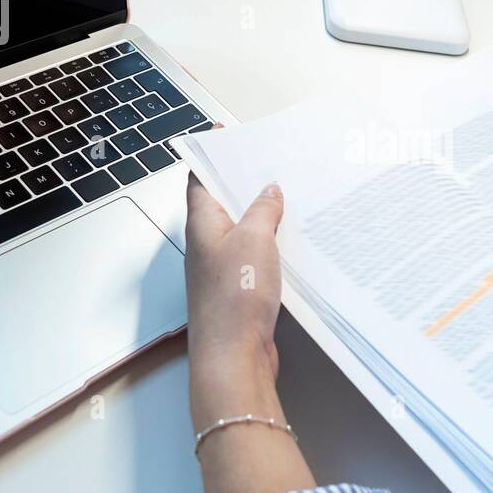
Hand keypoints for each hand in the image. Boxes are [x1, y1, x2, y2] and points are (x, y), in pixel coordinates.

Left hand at [184, 174, 285, 425]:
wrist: (234, 357)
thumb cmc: (234, 299)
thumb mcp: (254, 239)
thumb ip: (262, 210)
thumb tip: (268, 191)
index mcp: (202, 225)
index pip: (199, 180)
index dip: (211, 156)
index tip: (224, 136)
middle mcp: (207, 245)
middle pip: (222, 204)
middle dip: (244, 184)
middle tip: (271, 163)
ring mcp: (222, 270)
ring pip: (241, 232)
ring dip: (262, 217)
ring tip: (290, 199)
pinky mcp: (239, 291)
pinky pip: (254, 258)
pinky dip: (271, 246)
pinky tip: (293, 244)